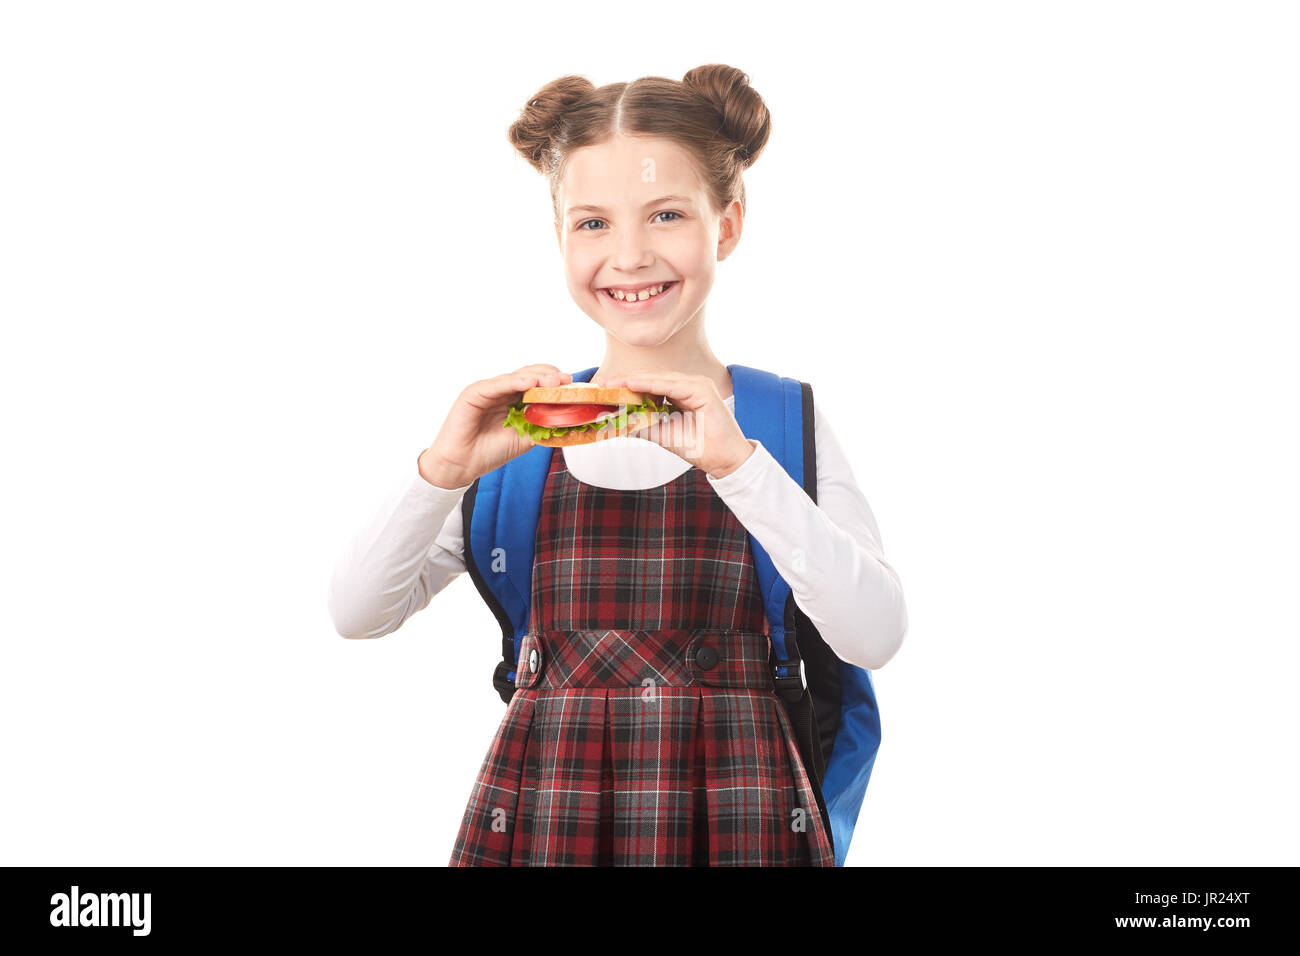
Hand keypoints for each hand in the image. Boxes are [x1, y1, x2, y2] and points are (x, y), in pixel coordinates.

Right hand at [418, 364, 572, 488]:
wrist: (462, 465)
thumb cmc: (489, 452)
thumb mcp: (524, 439)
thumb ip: (542, 427)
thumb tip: (567, 421)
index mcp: (514, 400)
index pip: (537, 385)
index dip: (555, 384)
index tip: (572, 386)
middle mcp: (503, 392)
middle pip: (530, 375)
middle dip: (550, 376)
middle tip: (566, 380)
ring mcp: (489, 390)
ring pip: (516, 377)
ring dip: (537, 377)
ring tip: (553, 380)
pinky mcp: (475, 392)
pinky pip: (498, 384)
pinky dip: (514, 382)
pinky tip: (530, 383)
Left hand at [597, 370, 755, 478]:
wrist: (724, 461)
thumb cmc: (699, 448)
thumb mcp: (663, 433)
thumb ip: (643, 425)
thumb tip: (618, 422)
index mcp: (683, 392)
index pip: (650, 385)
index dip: (627, 385)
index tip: (604, 387)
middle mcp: (690, 385)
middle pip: (652, 379)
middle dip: (626, 381)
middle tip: (602, 383)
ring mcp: (698, 385)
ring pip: (659, 380)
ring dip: (634, 381)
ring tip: (613, 384)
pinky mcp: (703, 390)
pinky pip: (671, 386)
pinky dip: (650, 385)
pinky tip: (632, 385)